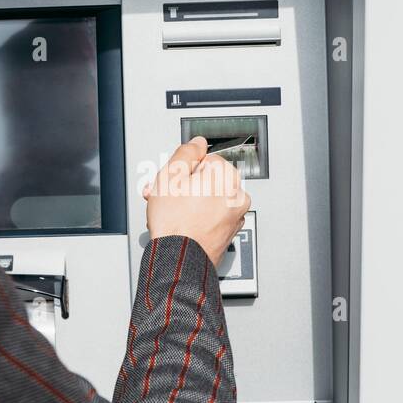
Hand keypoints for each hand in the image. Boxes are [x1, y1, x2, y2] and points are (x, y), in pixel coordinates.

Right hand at [143, 137, 250, 263]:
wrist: (179, 259)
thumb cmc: (175, 222)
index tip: (172, 179)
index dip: (183, 170)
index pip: (204, 160)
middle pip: (206, 180)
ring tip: (170, 212)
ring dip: (188, 202)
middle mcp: (237, 196)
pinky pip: (211, 217)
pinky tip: (181, 223)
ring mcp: (235, 217)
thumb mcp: (171, 175)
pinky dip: (197, 217)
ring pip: (208, 200)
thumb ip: (186, 152)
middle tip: (165, 195)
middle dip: (183, 186)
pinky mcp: (228, 233)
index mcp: (227, 176)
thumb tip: (197, 143)